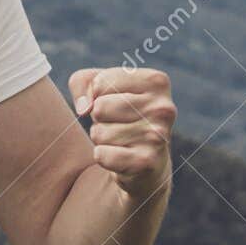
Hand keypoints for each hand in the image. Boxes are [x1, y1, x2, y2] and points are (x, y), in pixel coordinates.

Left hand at [69, 66, 174, 200]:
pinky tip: (121, 156)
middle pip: (100, 108)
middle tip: (119, 124)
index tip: (116, 102)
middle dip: (100, 118)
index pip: (100, 83)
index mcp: (157, 82)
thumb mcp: (100, 87)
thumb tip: (84, 108)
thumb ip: (82, 82)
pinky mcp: (147, 162)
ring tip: (122, 139)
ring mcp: (158, 136)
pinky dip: (103, 157)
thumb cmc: (120, 114)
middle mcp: (163, 108)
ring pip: (99, 133)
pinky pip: (102, 155)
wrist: (145, 161)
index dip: (97, 95)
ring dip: (102, 138)